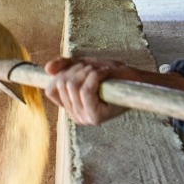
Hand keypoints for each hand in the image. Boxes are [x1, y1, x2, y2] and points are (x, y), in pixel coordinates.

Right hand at [41, 58, 183, 125]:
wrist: (136, 81)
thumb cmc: (112, 75)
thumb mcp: (84, 66)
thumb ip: (65, 66)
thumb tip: (46, 69)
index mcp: (70, 106)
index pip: (50, 89)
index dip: (62, 74)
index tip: (79, 69)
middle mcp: (75, 115)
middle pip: (62, 84)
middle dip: (78, 69)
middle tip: (93, 69)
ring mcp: (84, 118)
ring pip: (73, 86)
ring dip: (87, 71)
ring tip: (99, 72)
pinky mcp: (96, 117)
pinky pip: (85, 90)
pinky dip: (94, 76)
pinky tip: (103, 73)